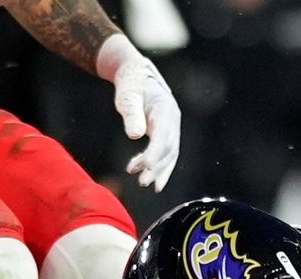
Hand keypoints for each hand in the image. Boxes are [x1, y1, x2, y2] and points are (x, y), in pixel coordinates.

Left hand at [96, 34, 180, 191]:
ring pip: (170, 154)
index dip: (154, 154)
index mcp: (166, 110)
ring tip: (143, 183)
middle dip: (156, 167)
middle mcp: (173, 121)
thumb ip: (131, 114)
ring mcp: (172, 128)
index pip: (163, 137)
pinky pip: (167, 154)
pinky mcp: (166, 133)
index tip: (144, 167)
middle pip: (169, 149)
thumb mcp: (127, 96)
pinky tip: (154, 181)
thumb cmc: (130, 84)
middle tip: (142, 182)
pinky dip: (161, 168)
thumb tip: (135, 135)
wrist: (136, 74)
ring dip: (158, 171)